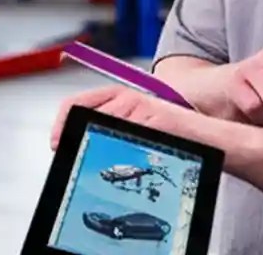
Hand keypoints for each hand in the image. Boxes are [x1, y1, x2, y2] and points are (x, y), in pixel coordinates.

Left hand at [52, 86, 209, 149]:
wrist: (205, 136)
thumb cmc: (171, 133)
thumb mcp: (138, 123)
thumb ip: (112, 125)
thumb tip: (76, 139)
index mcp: (121, 95)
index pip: (78, 102)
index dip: (62, 122)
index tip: (56, 141)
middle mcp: (129, 96)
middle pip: (89, 118)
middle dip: (81, 141)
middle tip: (78, 159)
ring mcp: (144, 107)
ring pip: (107, 131)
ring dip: (104, 151)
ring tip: (109, 168)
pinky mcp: (157, 121)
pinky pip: (131, 140)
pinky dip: (127, 154)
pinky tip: (131, 164)